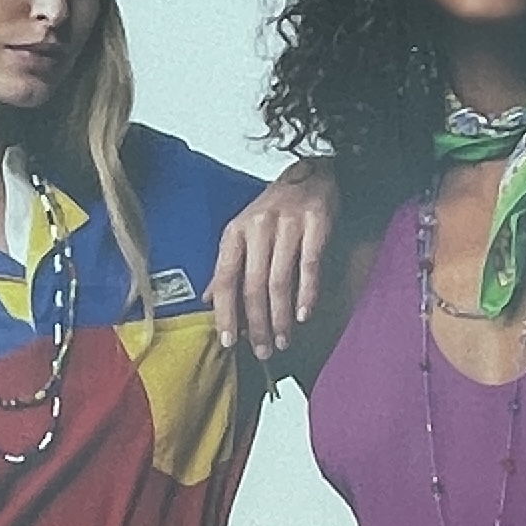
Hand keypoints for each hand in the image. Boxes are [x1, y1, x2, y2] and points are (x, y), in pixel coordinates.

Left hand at [211, 163, 335, 359]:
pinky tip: (304, 316)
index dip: (225, 313)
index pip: (224, 279)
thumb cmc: (275, 210)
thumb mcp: (244, 234)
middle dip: (257, 324)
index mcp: (235, 232)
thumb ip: (228, 267)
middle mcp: (258, 226)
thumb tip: (209, 300)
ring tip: (283, 340)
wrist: (313, 175)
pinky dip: (307, 294)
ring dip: (282, 317)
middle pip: (253, 286)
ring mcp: (288, 224)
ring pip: (280, 281)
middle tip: (263, 350)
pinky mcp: (316, 223)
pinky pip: (310, 266)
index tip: (229, 341)